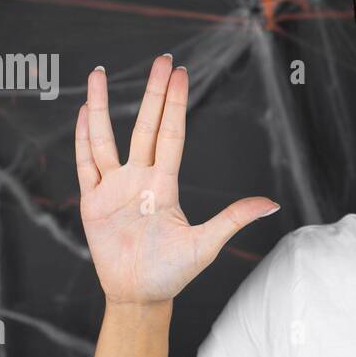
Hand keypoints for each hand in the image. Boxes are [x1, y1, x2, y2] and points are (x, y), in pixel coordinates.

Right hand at [74, 55, 279, 304]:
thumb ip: (234, 219)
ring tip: (99, 73)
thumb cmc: (173, 272)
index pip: (171, 135)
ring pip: (106, 138)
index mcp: (165, 184)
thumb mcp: (207, 244)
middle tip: (161, 60)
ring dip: (102, 107)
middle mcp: (140, 179)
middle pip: (145, 126)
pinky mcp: (93, 202)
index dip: (174, 104)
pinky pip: (86, 165)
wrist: (140, 296)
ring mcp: (114, 188)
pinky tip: (83, 113)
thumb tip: (272, 204)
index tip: (180, 74)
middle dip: (153, 93)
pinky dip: (83, 139)